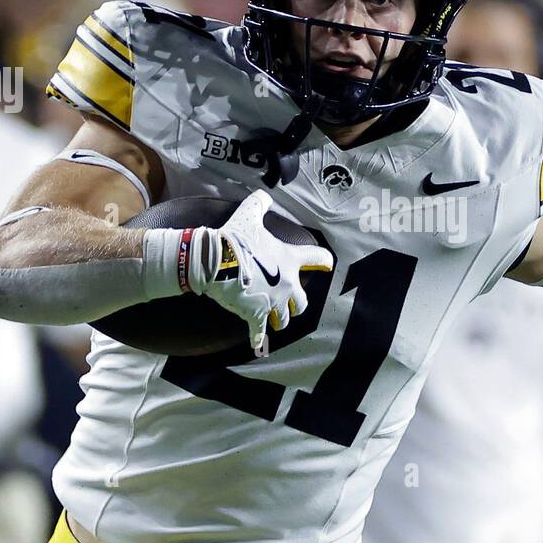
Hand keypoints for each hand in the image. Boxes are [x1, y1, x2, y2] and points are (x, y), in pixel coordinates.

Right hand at [197, 190, 332, 355]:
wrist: (215, 261)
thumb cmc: (235, 238)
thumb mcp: (249, 214)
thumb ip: (260, 203)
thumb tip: (264, 195)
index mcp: (290, 260)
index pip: (318, 259)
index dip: (323, 261)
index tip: (327, 265)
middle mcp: (287, 285)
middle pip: (302, 303)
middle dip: (297, 304)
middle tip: (290, 302)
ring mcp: (273, 303)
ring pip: (285, 319)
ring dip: (280, 319)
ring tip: (274, 318)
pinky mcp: (255, 315)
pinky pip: (259, 333)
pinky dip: (259, 340)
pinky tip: (259, 347)